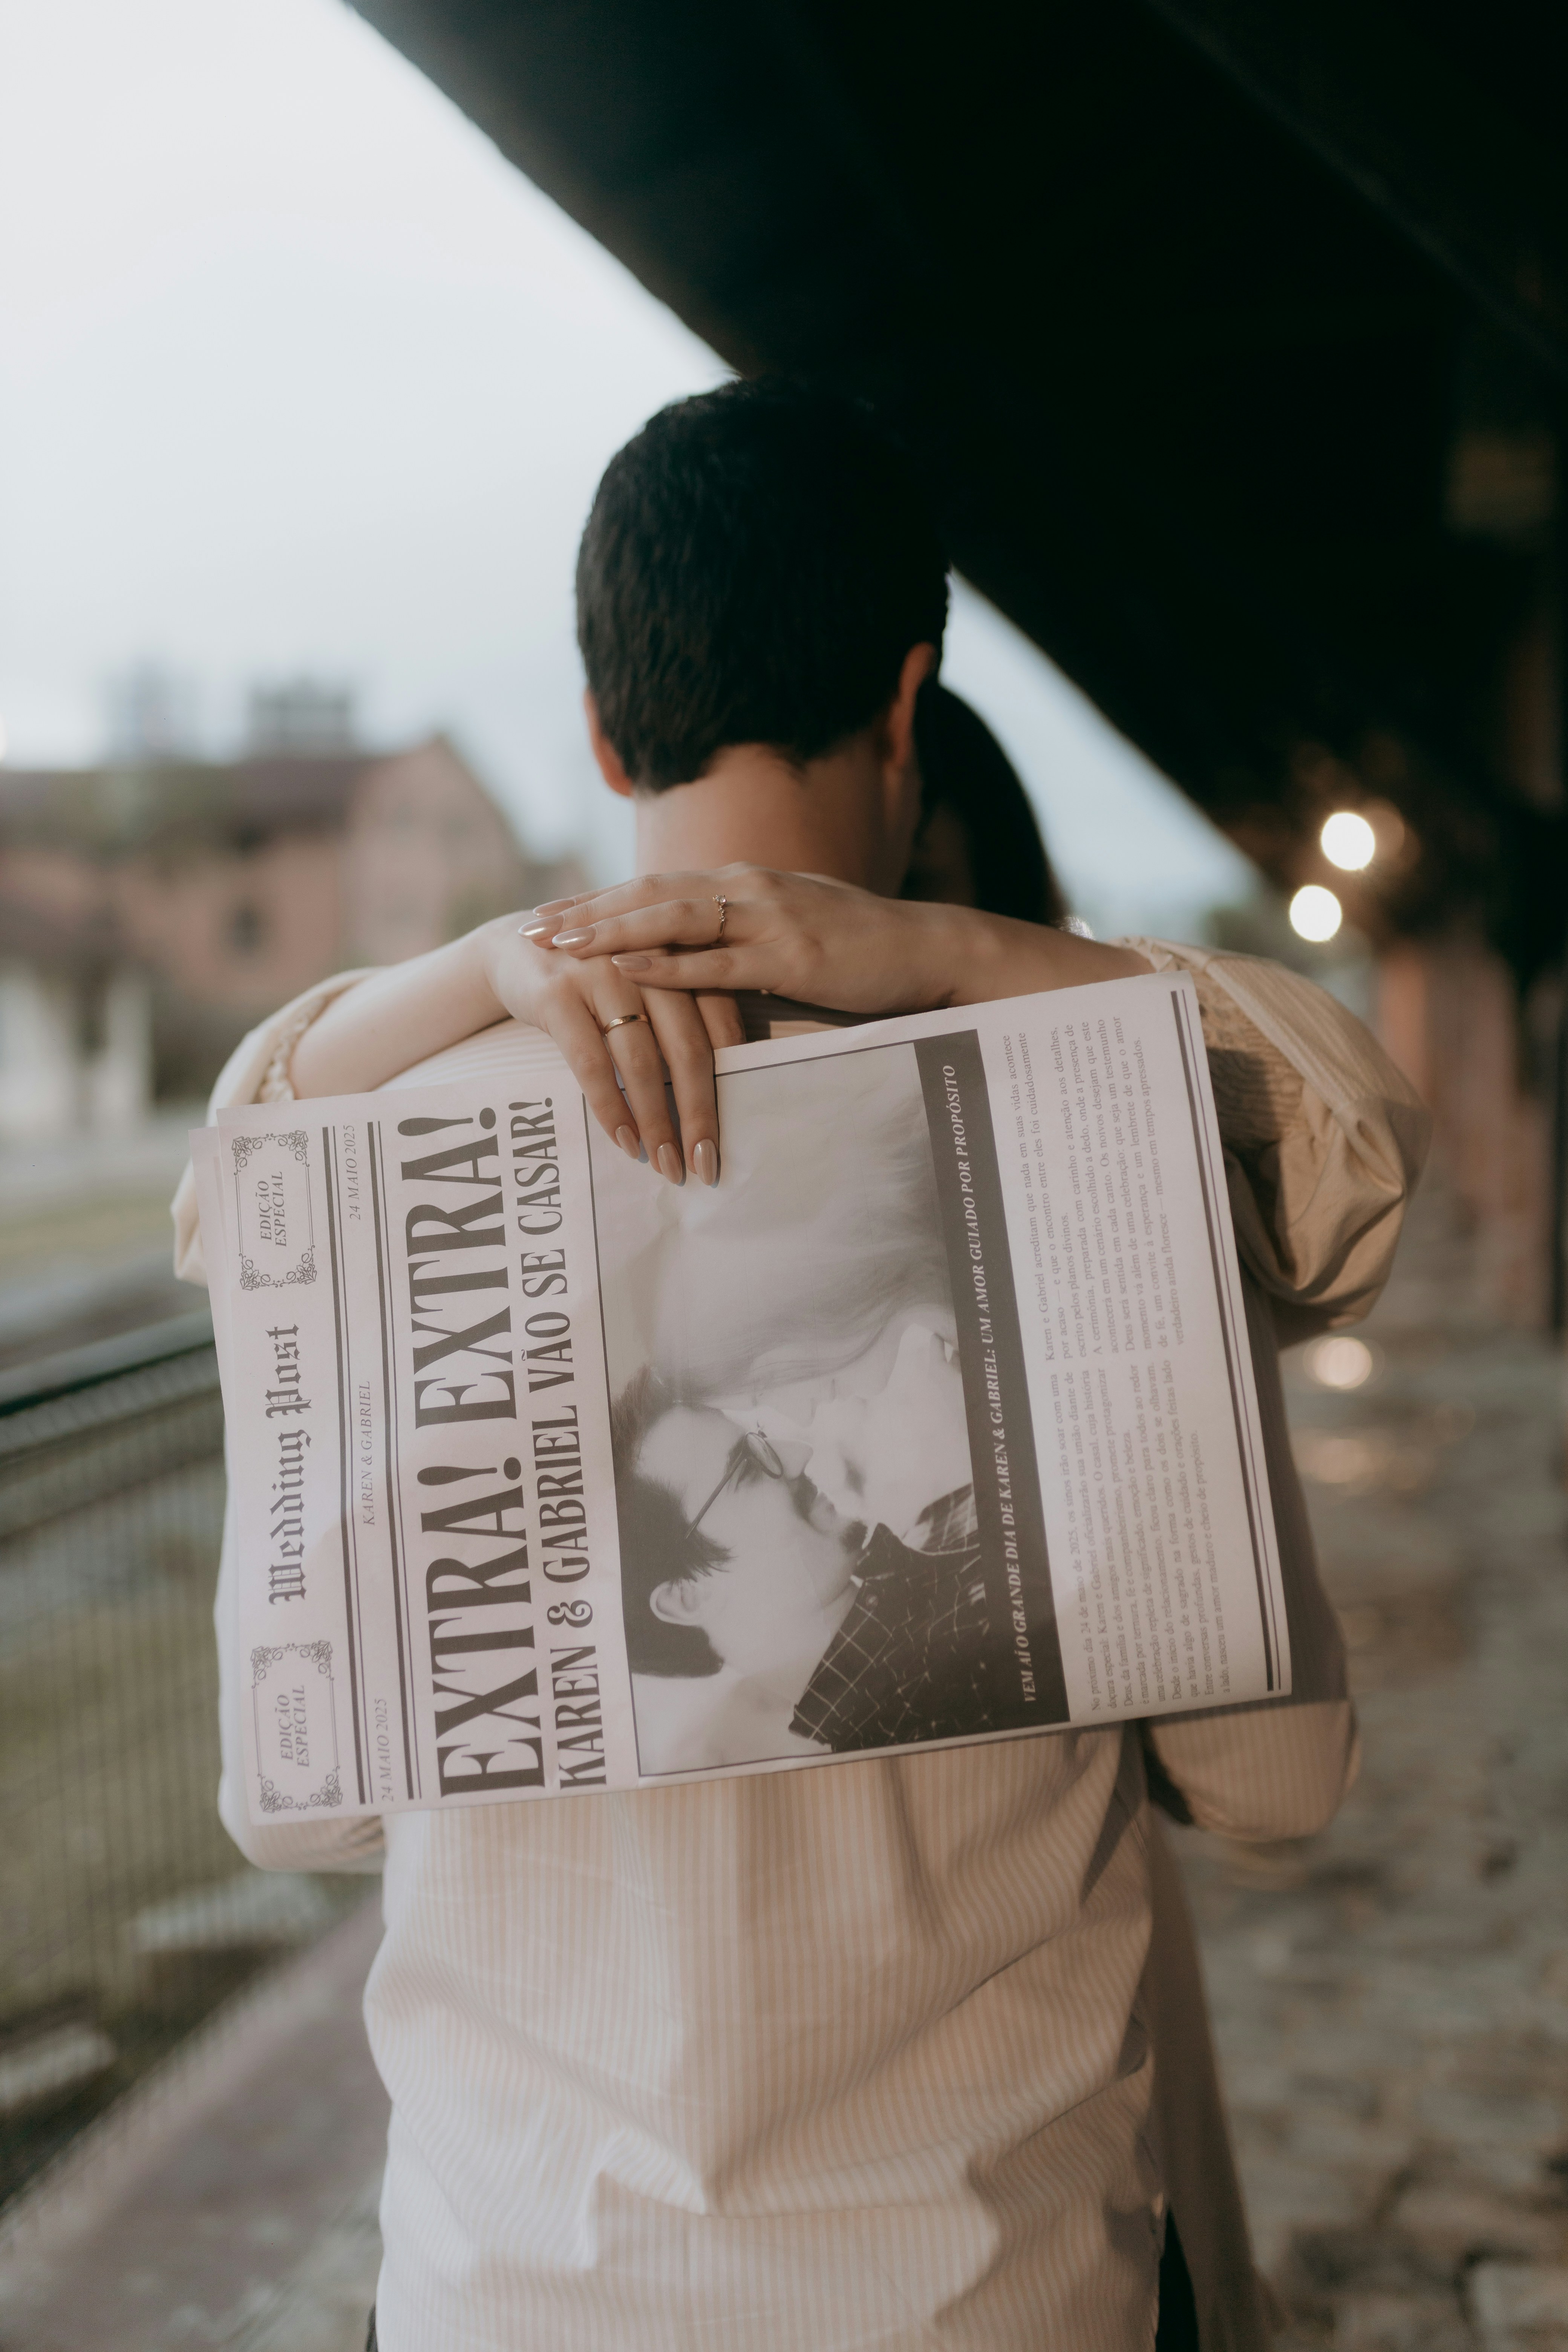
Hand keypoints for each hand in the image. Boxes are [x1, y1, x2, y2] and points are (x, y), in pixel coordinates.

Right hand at [478, 920, 743, 1184]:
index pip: (721, 1023)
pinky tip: (623, 1140)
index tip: (734, 1126)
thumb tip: (718, 1090)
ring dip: (656, 1120)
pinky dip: (610, 1106)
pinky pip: (591, 1062)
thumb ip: (682, 1016)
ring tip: (665, 1163)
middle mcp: (648, 960)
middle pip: (687, 1048)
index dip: (734, 1080)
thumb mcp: (645, 982)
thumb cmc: (595, 975)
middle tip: (705, 1165)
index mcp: (682, 956)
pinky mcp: (556, 993)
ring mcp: (601, 974)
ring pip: (641, 1059)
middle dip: (699, 1113)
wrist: (512, 945)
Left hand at [520, 866, 1147, 1012]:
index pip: (654, 889)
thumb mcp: (786, 936)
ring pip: (672, 919)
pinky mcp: (790, 956)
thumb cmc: (855, 952)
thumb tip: (691, 965)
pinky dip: (667, 965)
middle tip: (531, 928)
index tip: (548, 915)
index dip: (598, 902)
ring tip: (559, 946)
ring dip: (610, 931)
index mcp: (742, 883)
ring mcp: (768, 918)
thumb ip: (737, 943)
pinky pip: (717, 961)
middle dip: (586, 912)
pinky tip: (625, 971)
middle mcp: (747, 889)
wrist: (926, 950)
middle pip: (648, 896)